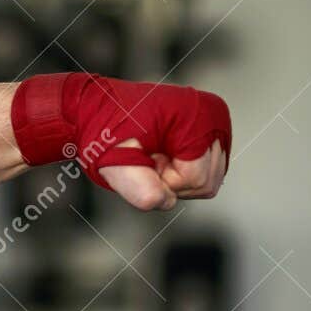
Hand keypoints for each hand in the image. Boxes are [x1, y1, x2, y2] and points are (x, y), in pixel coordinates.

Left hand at [12, 73, 231, 210]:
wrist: (96, 109)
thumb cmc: (103, 130)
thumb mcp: (114, 163)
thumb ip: (139, 188)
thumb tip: (166, 201)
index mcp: (197, 117)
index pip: (196, 179)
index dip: (164, 180)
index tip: (143, 160)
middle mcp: (213, 116)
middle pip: (207, 181)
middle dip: (171, 178)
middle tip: (146, 158)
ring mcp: (214, 122)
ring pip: (207, 178)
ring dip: (176, 175)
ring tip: (152, 154)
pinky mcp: (209, 130)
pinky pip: (203, 169)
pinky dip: (181, 169)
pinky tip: (161, 153)